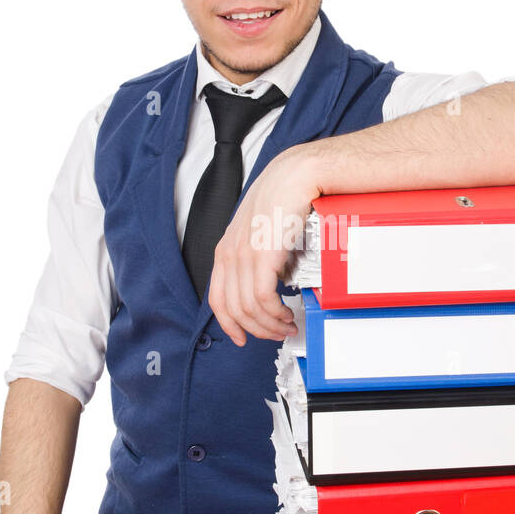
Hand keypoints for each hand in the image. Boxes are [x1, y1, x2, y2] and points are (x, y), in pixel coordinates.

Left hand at [208, 144, 317, 345]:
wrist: (297, 175)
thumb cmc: (284, 198)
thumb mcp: (262, 232)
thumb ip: (259, 258)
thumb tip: (273, 285)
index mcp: (226, 249)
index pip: (217, 299)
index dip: (229, 325)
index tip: (242, 338)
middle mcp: (230, 252)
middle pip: (233, 309)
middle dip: (256, 330)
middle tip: (277, 333)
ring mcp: (244, 253)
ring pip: (248, 308)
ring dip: (270, 324)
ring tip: (287, 325)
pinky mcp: (262, 254)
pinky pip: (262, 297)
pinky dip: (275, 313)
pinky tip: (286, 313)